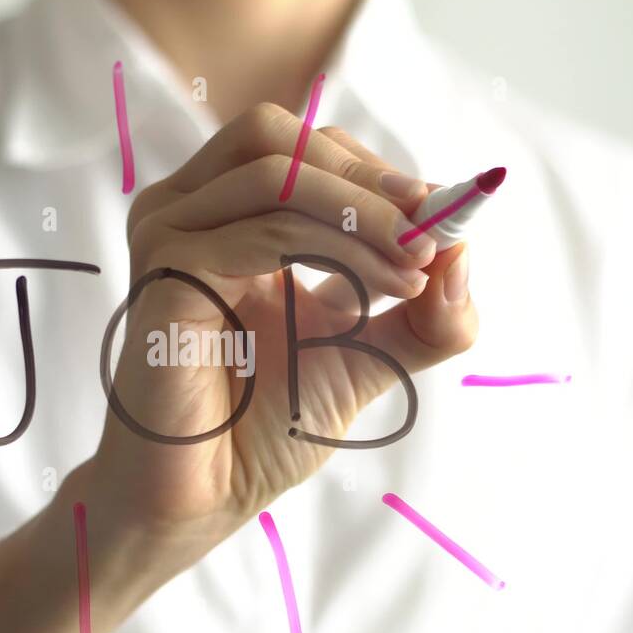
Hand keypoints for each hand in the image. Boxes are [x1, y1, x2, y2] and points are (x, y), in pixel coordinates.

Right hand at [0, 104, 478, 632]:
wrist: (208, 496)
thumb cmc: (268, 428)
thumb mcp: (369, 357)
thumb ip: (422, 312)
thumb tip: (467, 251)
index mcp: (225, 219)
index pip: (300, 150)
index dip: (374, 173)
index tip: (444, 217)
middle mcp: (188, 214)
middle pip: (276, 135)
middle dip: (367, 178)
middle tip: (432, 228)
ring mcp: (168, 235)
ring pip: (274, 171)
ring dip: (363, 213)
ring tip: (416, 270)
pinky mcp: (165, 270)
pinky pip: (260, 229)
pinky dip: (337, 248)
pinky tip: (380, 293)